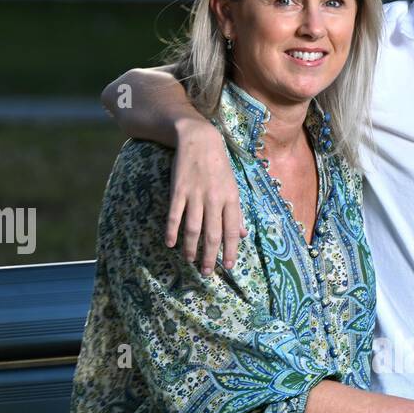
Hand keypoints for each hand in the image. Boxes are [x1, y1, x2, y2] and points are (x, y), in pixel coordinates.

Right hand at [166, 120, 247, 274]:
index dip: (230, 250)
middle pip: (212, 235)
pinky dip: (172, 231)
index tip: (228, 266)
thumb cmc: (219, 166)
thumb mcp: (233, 188)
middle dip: (210, 257)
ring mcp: (196, 195)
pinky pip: (175, 215)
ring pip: (193, 229)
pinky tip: (170, 243)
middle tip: (207, 272)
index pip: (232, 231)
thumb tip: (243, 235)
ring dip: (191, 248)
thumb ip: (237, 213)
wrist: (199, 139)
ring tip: (189, 260)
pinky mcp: (179, 190)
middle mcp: (215, 200)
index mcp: (231, 199)